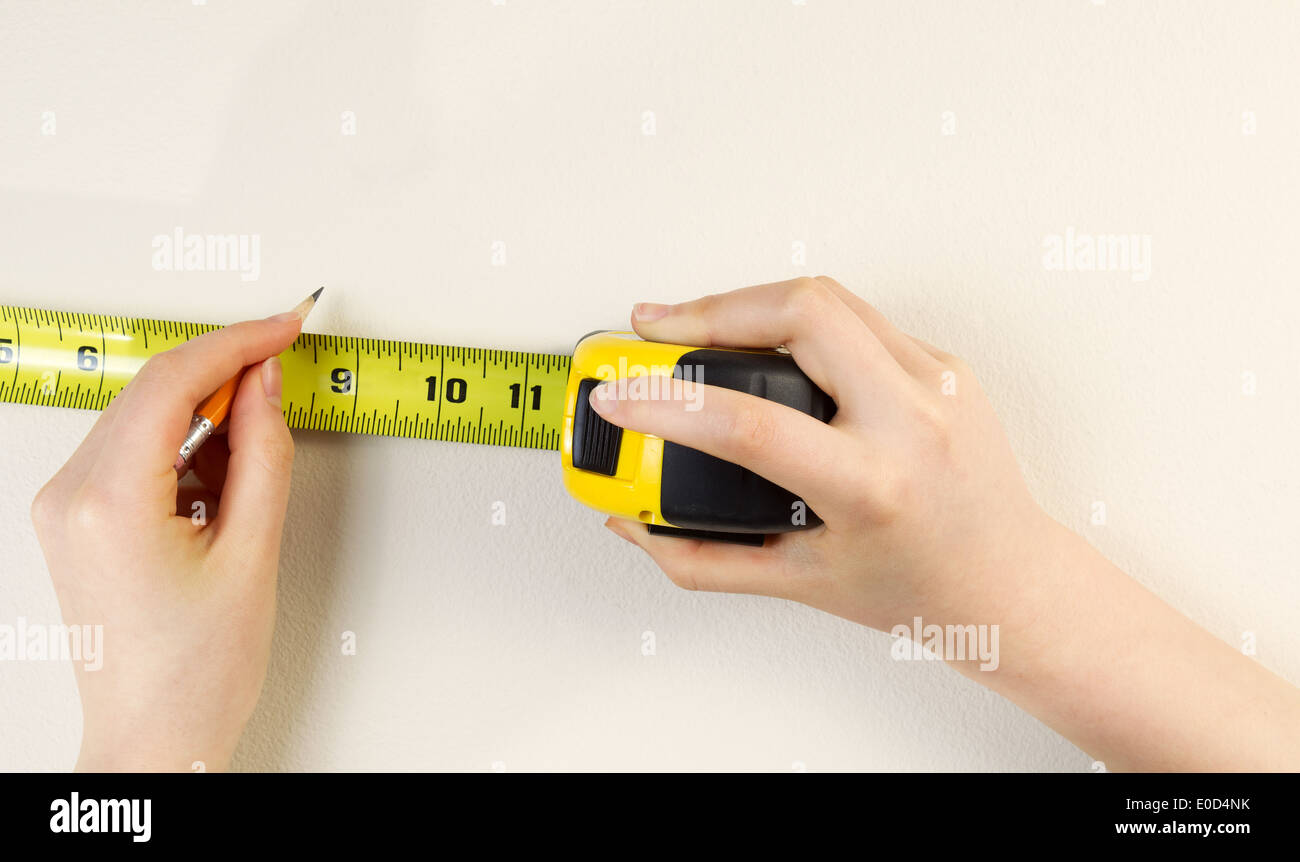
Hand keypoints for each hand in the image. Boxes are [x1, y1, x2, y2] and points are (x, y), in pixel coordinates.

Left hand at [31, 311, 303, 770]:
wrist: (155, 736)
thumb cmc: (198, 670)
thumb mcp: (253, 551)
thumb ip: (263, 451)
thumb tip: (264, 383)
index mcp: (108, 501)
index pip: (172, 382)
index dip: (237, 342)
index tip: (284, 326)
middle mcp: (69, 495)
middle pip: (151, 391)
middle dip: (222, 374)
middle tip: (282, 377)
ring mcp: (63, 506)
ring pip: (142, 417)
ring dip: (203, 419)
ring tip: (246, 483)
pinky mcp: (74, 517)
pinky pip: (130, 451)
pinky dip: (181, 450)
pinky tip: (216, 492)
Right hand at [595, 276, 1299, 769]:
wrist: (1012, 581)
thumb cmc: (922, 588)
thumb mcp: (799, 583)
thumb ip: (701, 556)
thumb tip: (634, 521)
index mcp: (874, 485)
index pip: (750, 424)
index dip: (666, 405)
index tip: (617, 397)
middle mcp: (913, 420)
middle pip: (801, 312)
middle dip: (711, 309)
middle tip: (654, 329)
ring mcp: (936, 382)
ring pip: (828, 297)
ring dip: (750, 303)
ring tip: (696, 329)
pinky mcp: (942, 363)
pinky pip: (856, 317)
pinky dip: (797, 321)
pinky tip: (764, 345)